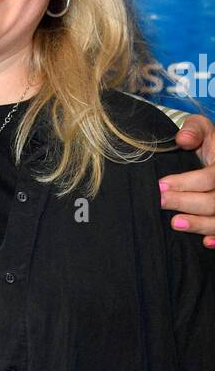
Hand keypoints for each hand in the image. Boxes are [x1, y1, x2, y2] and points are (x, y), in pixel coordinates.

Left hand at [159, 115, 214, 245]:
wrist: (213, 153)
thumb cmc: (205, 141)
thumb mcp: (200, 128)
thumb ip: (194, 129)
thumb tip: (182, 139)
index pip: (212, 177)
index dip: (187, 182)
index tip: (161, 184)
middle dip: (186, 203)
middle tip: (161, 202)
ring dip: (199, 224)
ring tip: (175, 223)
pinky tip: (204, 242)